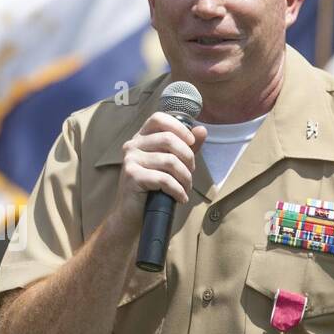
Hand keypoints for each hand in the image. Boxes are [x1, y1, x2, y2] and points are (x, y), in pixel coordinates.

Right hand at [110, 112, 208, 236]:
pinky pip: (164, 179)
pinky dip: (177, 190)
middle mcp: (133, 145)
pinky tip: (180, 198)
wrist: (131, 215)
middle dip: (188, 158)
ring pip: (169, 161)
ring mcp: (130, 160)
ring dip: (185, 178)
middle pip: (168, 139)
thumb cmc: (152, 188)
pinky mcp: (132, 176)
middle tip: (191, 173)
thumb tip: (202, 130)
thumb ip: (186, 146)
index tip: (191, 142)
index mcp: (141, 138)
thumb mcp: (171, 165)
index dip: (179, 127)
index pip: (158, 118)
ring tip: (186, 189)